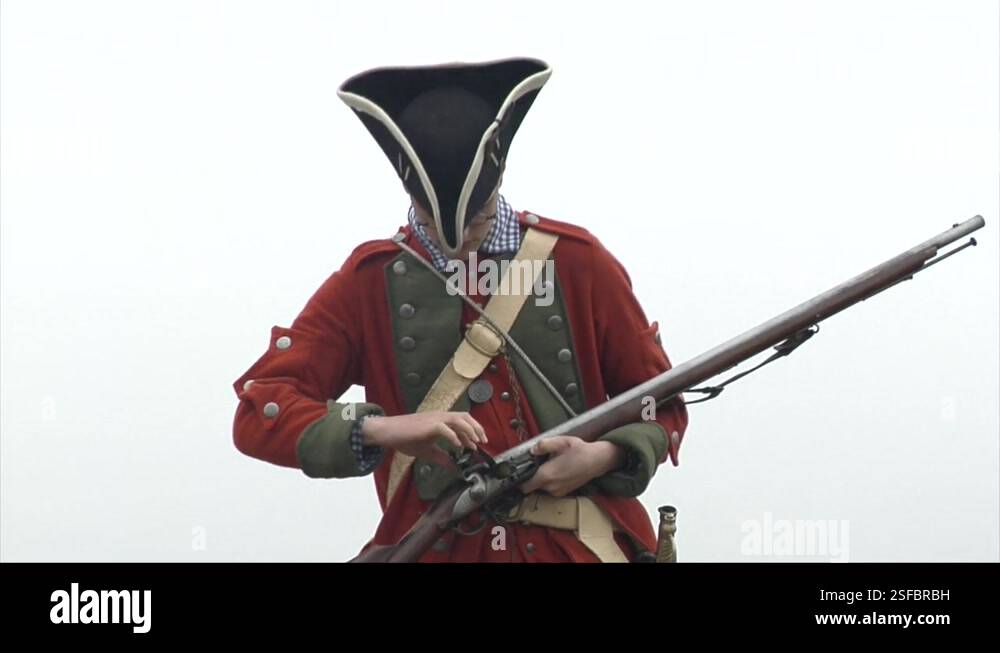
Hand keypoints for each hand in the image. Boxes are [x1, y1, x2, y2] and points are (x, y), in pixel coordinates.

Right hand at [361, 412, 486, 469]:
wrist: (387, 431)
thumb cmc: (404, 437)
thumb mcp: (426, 450)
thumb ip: (441, 457)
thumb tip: (453, 466)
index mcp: (440, 420)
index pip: (462, 421)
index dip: (473, 431)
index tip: (477, 444)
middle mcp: (440, 417)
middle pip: (465, 416)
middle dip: (476, 428)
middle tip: (482, 442)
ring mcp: (434, 419)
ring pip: (458, 420)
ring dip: (469, 431)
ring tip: (474, 443)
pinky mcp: (428, 425)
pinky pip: (444, 428)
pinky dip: (454, 437)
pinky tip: (458, 446)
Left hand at [520, 436, 624, 496]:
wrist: (598, 461)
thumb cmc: (580, 450)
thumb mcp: (561, 442)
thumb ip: (543, 445)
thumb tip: (532, 450)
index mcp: (547, 475)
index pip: (524, 486)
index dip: (519, 480)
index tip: (519, 472)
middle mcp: (551, 487)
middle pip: (532, 486)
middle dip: (532, 476)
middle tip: (537, 463)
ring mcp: (558, 491)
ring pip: (542, 487)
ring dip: (542, 478)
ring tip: (551, 464)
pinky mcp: (564, 492)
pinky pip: (551, 488)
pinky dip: (551, 481)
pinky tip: (558, 469)